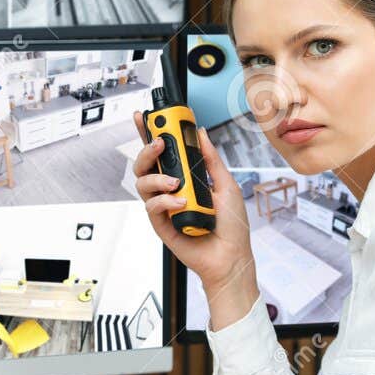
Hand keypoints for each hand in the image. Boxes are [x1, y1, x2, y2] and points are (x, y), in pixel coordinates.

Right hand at [131, 112, 257, 327]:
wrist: (232, 257)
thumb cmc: (231, 225)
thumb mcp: (226, 184)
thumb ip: (210, 159)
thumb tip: (200, 133)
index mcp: (184, 177)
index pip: (162, 152)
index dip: (149, 133)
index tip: (144, 117)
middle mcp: (169, 190)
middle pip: (144, 165)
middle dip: (146, 150)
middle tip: (158, 145)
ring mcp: (164, 207)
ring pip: (142, 184)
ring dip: (157, 180)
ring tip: (177, 185)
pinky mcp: (161, 225)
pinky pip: (151, 207)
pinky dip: (165, 202)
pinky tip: (181, 204)